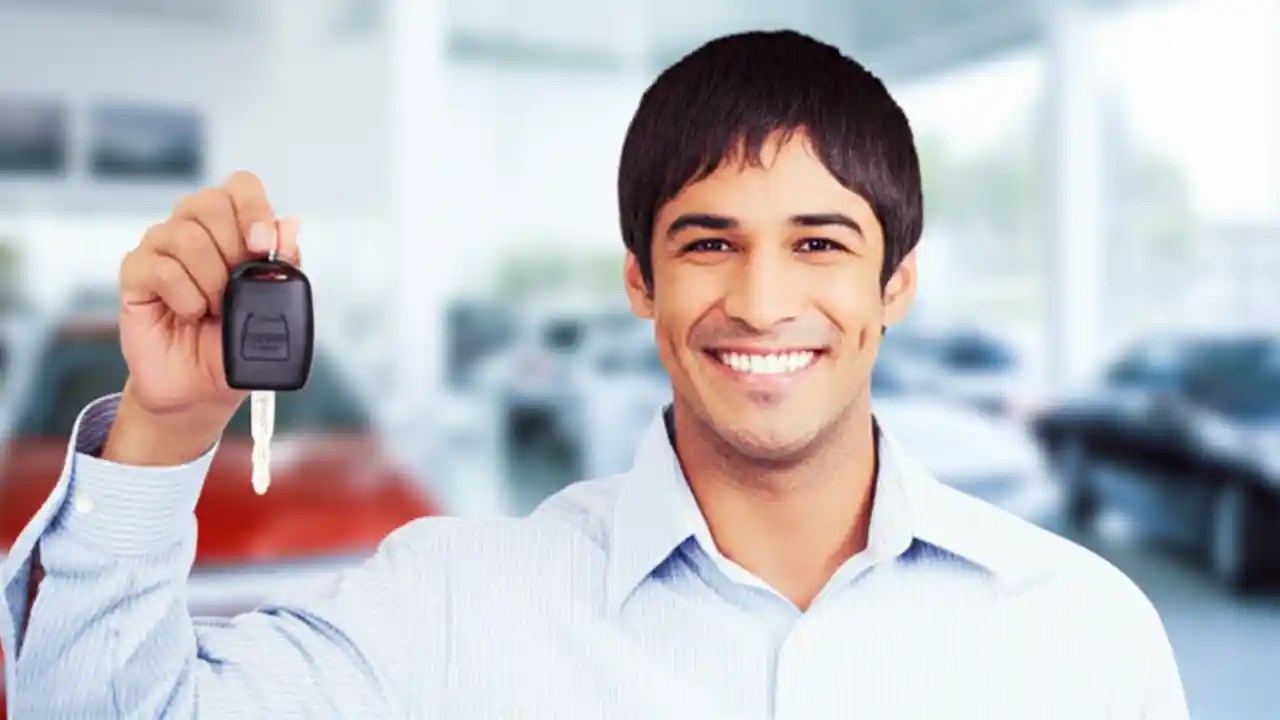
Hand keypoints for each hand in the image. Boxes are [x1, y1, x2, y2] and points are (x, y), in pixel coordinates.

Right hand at [102, 171, 301, 465]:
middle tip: (236, 290)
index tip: (262, 245)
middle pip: (209, 203)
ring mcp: (161, 247)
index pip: (240, 186)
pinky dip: (186, 296)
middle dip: (233, 251)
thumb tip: (290, 223)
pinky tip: (191, 314)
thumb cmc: (235, 343)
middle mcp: (193, 228)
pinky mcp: (135, 272)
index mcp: (231, 228)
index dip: (253, 208)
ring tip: (214, 309)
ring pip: (186, 235)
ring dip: (211, 281)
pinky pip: (162, 267)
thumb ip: (284, 266)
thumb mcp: (273, 307)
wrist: (200, 388)